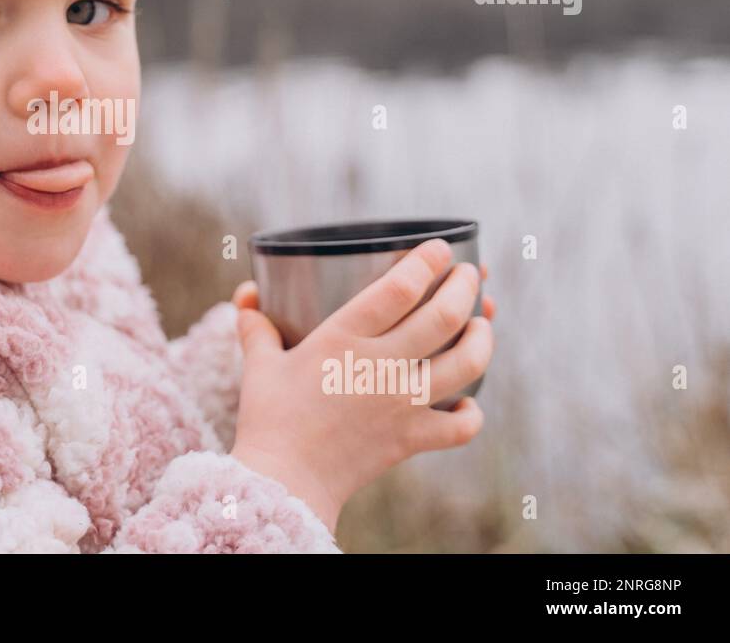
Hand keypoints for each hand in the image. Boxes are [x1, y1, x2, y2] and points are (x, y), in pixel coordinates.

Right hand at [228, 240, 495, 533]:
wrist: (284, 481)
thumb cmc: (268, 419)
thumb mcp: (259, 365)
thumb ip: (257, 327)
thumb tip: (246, 296)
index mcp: (342, 338)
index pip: (399, 288)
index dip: (426, 262)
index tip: (440, 248)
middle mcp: (380, 365)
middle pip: (445, 316)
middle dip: (467, 287)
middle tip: (471, 274)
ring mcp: (401, 403)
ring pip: (467, 363)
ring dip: (483, 339)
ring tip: (483, 324)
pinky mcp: (411, 438)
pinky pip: (461, 426)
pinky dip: (472, 413)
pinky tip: (468, 403)